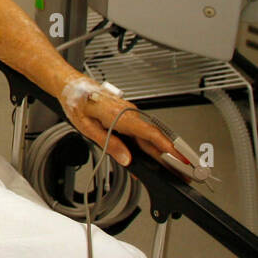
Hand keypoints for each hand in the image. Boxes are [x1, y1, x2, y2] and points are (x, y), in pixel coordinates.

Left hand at [60, 78, 189, 169]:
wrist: (70, 85)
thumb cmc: (76, 102)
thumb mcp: (87, 127)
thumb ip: (108, 143)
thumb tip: (126, 159)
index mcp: (120, 115)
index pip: (151, 134)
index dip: (168, 148)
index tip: (181, 159)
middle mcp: (129, 114)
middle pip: (155, 138)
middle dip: (172, 155)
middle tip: (186, 171)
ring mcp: (129, 114)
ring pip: (150, 136)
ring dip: (163, 151)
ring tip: (176, 167)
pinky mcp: (126, 116)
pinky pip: (142, 132)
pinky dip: (151, 145)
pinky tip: (154, 157)